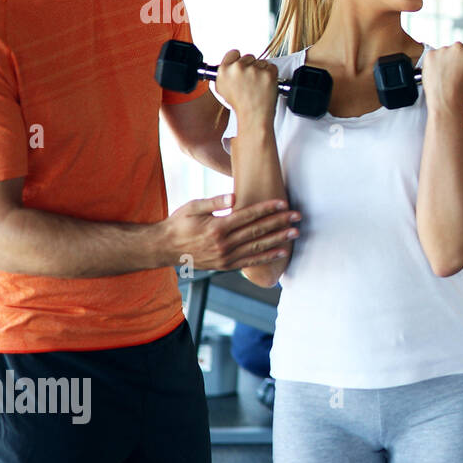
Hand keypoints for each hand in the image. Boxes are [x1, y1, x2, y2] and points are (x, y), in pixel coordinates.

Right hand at [160, 194, 299, 271]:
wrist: (165, 249)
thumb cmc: (179, 223)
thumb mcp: (193, 207)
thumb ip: (214, 202)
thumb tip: (235, 196)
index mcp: (217, 227)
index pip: (247, 216)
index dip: (266, 209)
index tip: (282, 203)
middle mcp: (224, 244)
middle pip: (257, 231)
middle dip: (279, 223)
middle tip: (297, 216)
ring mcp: (226, 256)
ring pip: (257, 247)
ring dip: (279, 239)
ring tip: (295, 232)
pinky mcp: (226, 265)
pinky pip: (251, 261)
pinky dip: (267, 257)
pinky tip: (282, 251)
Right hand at [215, 51, 277, 120]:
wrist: (253, 115)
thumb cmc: (240, 104)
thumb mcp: (221, 88)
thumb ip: (223, 73)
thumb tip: (228, 64)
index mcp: (224, 70)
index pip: (233, 52)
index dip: (238, 59)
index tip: (242, 66)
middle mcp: (238, 68)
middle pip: (249, 57)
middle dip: (251, 66)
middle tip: (251, 81)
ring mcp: (254, 70)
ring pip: (261, 62)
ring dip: (262, 71)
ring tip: (258, 85)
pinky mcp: (268, 74)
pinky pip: (272, 67)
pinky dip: (271, 75)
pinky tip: (265, 85)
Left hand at [420, 42, 462, 109]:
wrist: (446, 99)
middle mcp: (457, 48)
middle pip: (458, 49)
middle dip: (457, 58)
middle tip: (456, 71)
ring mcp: (442, 50)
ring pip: (445, 52)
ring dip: (445, 60)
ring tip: (446, 74)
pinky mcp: (430, 55)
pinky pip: (433, 56)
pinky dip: (434, 63)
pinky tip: (438, 73)